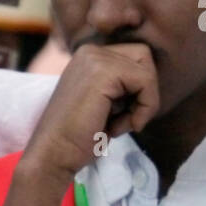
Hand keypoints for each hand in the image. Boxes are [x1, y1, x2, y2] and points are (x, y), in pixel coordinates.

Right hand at [23, 43, 159, 177]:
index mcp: (89, 56)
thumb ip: (122, 87)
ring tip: (118, 124)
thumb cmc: (79, 136)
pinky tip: (120, 126)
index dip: (138, 90)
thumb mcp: (104, 103)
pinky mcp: (103, 72)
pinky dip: (145, 108)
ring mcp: (95, 58)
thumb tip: (152, 81)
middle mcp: (91, 51)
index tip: (120, 116)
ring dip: (143, 104)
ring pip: (147, 71)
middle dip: (144, 92)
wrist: (53, 154)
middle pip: (145, 58)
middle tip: (124, 119)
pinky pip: (146, 82)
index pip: (135, 58)